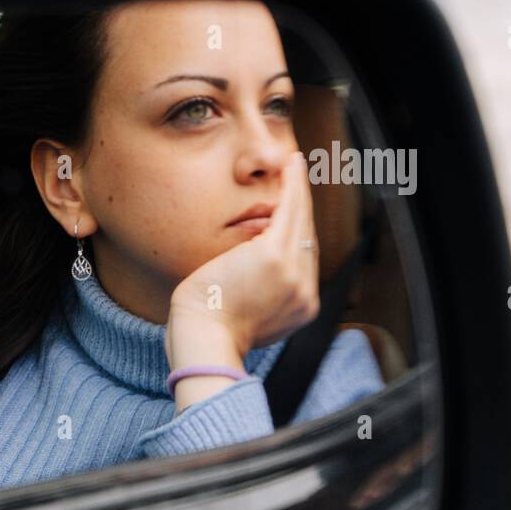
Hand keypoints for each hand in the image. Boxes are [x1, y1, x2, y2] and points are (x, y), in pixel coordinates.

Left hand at [165, 152, 319, 409]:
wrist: (203, 343)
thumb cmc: (207, 335)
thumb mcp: (243, 319)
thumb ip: (258, 299)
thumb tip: (252, 280)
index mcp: (298, 309)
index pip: (302, 263)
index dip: (298, 235)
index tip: (292, 217)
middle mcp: (304, 291)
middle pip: (307, 239)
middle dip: (303, 207)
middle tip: (298, 179)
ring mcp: (293, 274)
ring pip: (301, 222)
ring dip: (300, 190)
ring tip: (295, 166)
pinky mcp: (274, 256)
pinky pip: (290, 211)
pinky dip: (293, 185)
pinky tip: (292, 166)